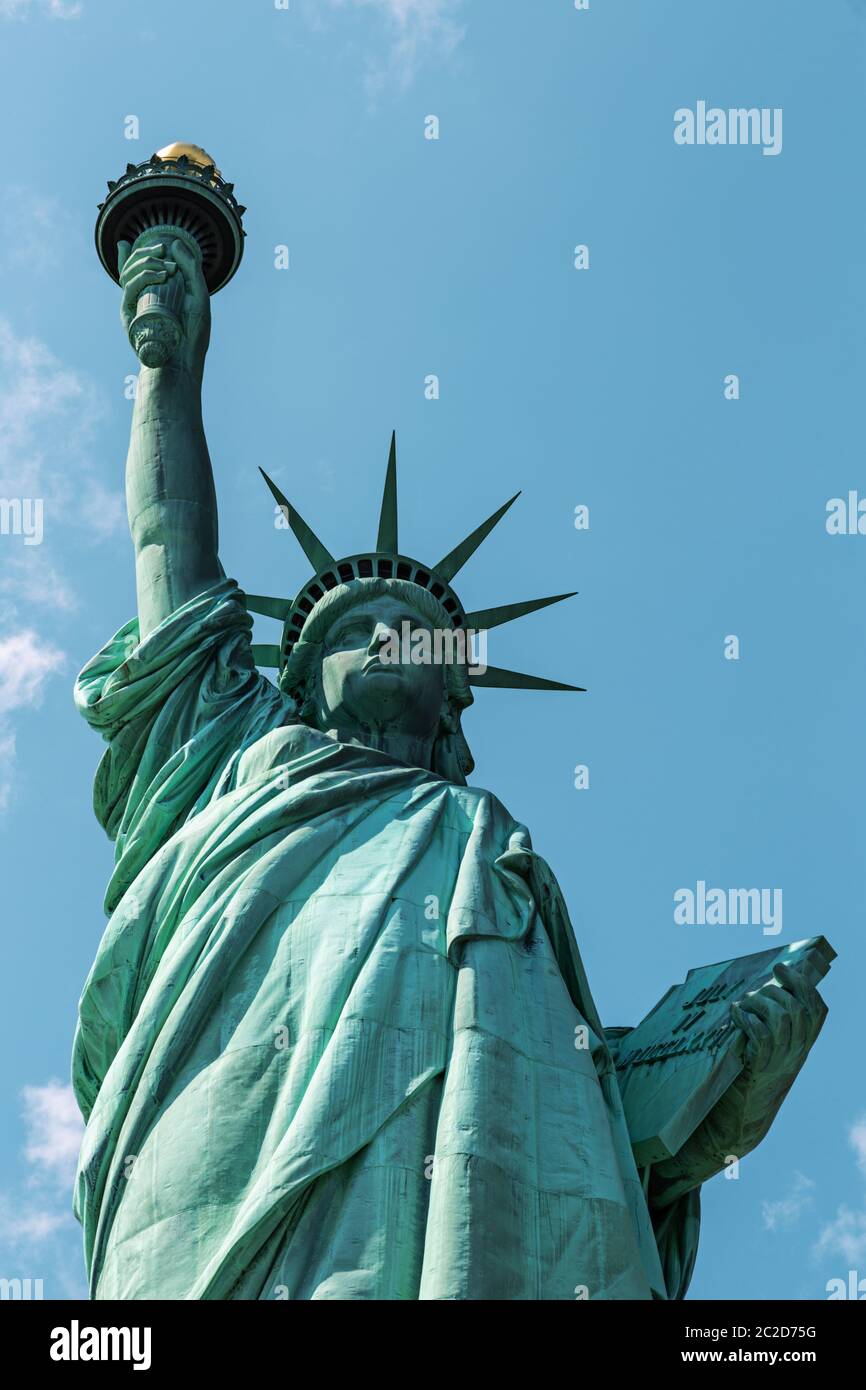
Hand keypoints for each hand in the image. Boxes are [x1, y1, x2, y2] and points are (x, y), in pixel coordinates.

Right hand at [117, 236, 210, 379]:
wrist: (185, 362)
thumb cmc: (192, 334)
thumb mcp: (198, 296)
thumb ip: (191, 269)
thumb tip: (175, 243)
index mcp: (152, 294)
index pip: (137, 268)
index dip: (137, 252)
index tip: (156, 245)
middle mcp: (139, 299)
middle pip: (131, 266)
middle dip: (146, 252)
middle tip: (163, 250)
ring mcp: (132, 306)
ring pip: (128, 273)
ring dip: (146, 262)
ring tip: (167, 268)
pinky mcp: (128, 315)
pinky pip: (129, 287)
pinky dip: (144, 276)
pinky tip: (160, 275)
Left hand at [648, 960, 827, 1206]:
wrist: (736, 1126)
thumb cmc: (745, 1084)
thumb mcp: (766, 1056)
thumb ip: (770, 1030)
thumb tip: (762, 993)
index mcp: (800, 1050)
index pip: (817, 1012)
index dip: (804, 985)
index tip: (784, 968)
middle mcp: (794, 1057)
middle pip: (798, 1010)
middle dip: (777, 990)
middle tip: (757, 988)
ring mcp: (777, 1065)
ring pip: (782, 1020)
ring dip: (760, 1002)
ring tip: (744, 1003)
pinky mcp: (757, 1071)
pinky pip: (759, 1037)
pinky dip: (747, 1018)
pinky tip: (735, 1013)